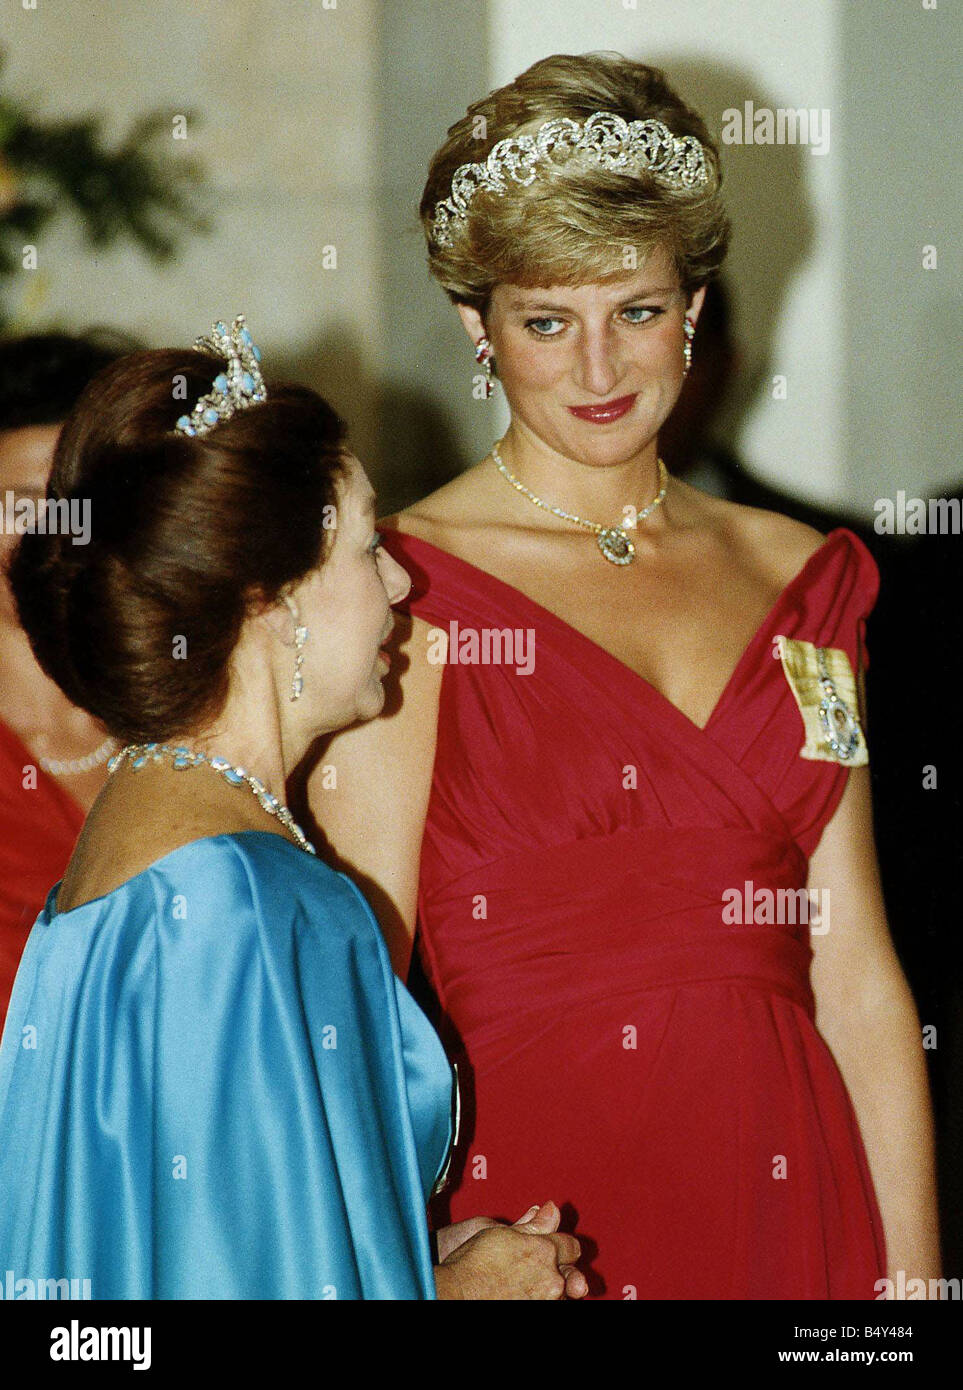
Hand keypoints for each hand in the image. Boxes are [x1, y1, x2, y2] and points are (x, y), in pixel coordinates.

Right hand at [434, 1201, 585, 1299]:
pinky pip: (547, 1305)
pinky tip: (522, 1295)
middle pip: (568, 1274)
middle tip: (540, 1270)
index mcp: (545, 1252)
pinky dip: (538, 1299)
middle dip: (559, 1270)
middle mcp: (552, 1281)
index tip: (555, 1245)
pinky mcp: (534, 1314)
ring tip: (526, 1284)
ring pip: (559, 1294)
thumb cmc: (473, 1265)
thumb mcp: (502, 1233)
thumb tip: (550, 1210)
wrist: (458, 1294)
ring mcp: (545, 1302)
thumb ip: (533, 1224)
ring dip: (550, 1288)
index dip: (562, 1244)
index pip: (571, 1246)